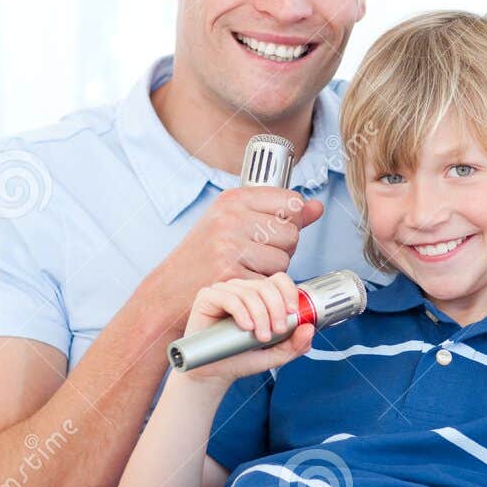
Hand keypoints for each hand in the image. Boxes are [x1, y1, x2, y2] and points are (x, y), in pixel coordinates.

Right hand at [146, 187, 323, 332]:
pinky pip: (270, 282)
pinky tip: (243, 282)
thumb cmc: (204, 254)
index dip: (292, 221)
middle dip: (283, 249)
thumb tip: (316, 207)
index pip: (292, 201)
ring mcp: (230, 246)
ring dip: (273, 270)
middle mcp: (231, 218)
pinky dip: (262, 288)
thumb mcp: (234, 222)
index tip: (275, 230)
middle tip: (258, 255)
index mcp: (234, 199)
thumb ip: (277, 213)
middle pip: (292, 233)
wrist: (169, 288)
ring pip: (284, 259)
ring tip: (248, 268)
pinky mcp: (230, 274)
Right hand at [177, 272, 314, 384]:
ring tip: (261, 337)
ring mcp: (224, 291)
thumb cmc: (241, 358)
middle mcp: (243, 289)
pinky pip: (229, 297)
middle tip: (278, 332)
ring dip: (261, 315)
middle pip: (266, 286)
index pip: (279, 280)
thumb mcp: (275, 355)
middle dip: (277, 310)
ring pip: (250, 293)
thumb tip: (309, 329)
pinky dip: (242, 312)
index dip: (289, 292)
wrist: (215, 373)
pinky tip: (246, 327)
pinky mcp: (208, 298)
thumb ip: (295, 344)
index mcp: (260, 296)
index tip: (294, 313)